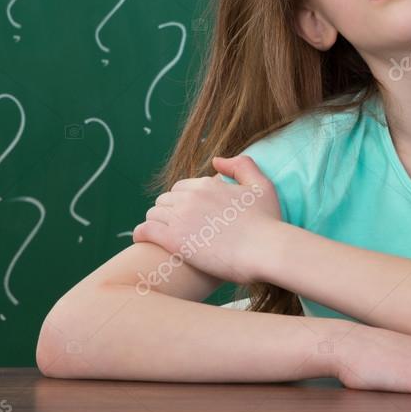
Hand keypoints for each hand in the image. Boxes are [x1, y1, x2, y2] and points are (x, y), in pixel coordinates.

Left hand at [132, 156, 281, 283]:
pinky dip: (142, 233)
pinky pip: (145, 230)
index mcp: (207, 185)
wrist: (266, 250)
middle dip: (169, 211)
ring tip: (162, 235)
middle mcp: (190, 197)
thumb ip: (241, 166)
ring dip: (156, 222)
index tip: (189, 214)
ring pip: (154, 214)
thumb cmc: (268, 222)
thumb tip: (216, 160)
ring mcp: (180, 218)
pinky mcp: (173, 240)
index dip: (184, 200)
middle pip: (165, 200)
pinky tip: (144, 239)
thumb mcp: (261, 185)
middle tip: (177, 227)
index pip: (181, 187)